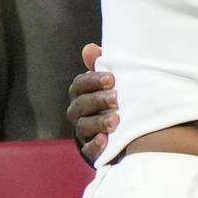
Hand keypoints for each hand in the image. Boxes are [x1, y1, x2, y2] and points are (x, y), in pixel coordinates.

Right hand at [67, 42, 116, 163]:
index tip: (111, 78)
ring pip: (84, 126)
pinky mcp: (90, 149)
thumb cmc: (113, 98)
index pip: (80, 84)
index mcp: (81, 93)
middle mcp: (78, 112)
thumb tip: (90, 48)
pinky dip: (96, 145)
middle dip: (98, 100)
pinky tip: (106, 139)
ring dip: (99, 122)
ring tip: (116, 120)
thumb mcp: (110, 82)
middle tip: (116, 98)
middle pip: (82, 105)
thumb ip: (102, 65)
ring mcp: (83, 131)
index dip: (93, 80)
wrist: (118, 130)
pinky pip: (89, 149)